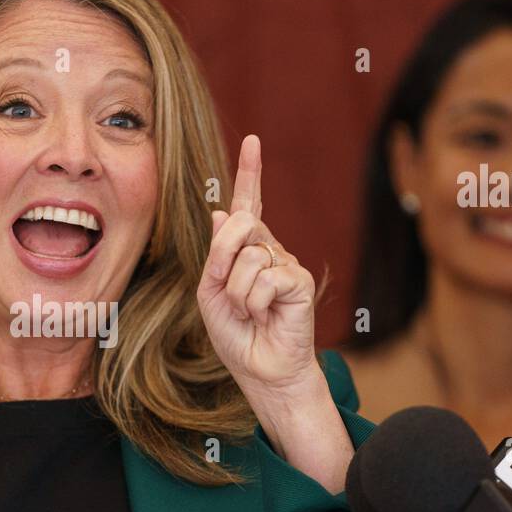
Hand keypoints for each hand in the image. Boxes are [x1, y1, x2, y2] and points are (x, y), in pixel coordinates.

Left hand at [197, 135, 320, 398]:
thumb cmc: (235, 333)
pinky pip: (265, 278)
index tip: (253, 141)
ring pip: (249, 257)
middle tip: (226, 289)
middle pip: (240, 225)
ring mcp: (287, 264)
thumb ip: (216, 255)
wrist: (260, 369)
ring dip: (238, 291)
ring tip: (250, 311)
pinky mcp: (300, 281)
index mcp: (246, 250)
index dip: (250, 173)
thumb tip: (221, 212)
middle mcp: (269, 250)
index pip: (248, 205)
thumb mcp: (211, 293)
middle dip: (223, 257)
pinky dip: (255, 301)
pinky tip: (264, 315)